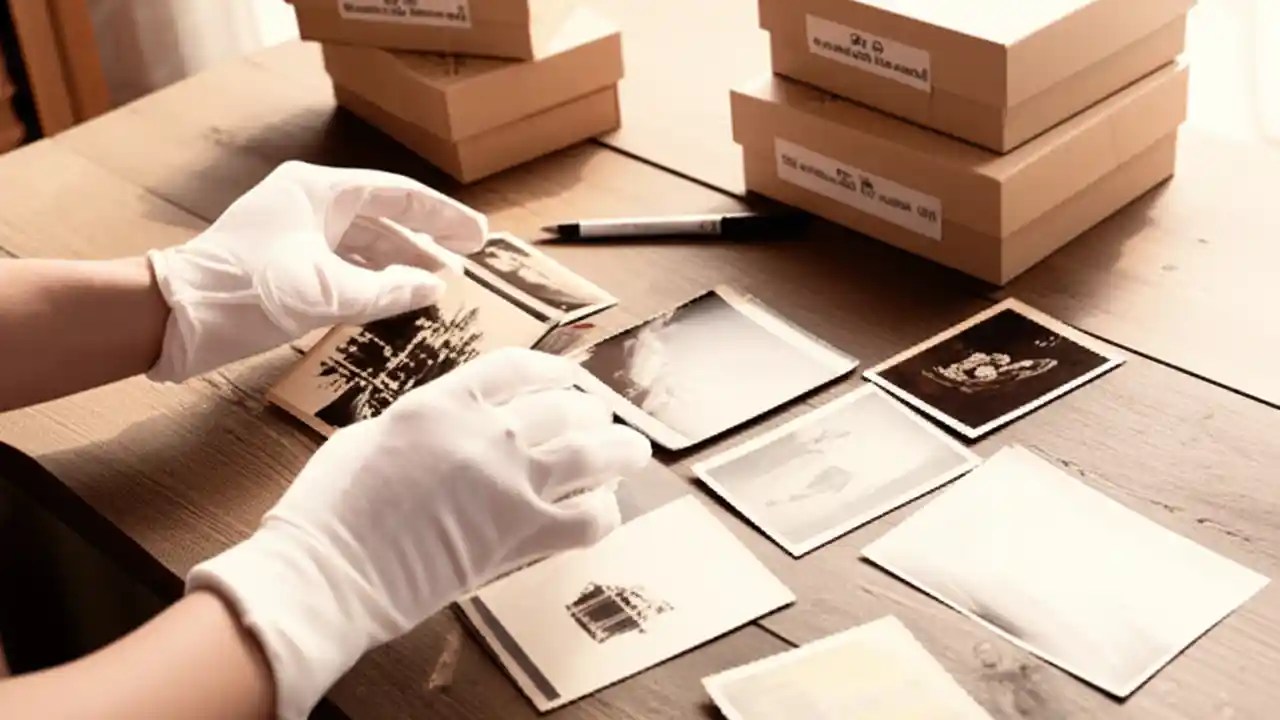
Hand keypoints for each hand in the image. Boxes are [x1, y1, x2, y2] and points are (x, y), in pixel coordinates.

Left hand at [147, 161, 486, 381]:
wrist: (170, 316)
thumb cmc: (243, 293)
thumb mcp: (325, 294)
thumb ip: (387, 291)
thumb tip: (433, 288)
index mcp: (319, 192)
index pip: (399, 197)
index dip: (444, 218)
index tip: (478, 237)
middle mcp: (308, 202)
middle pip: (383, 218)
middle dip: (426, 243)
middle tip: (466, 262)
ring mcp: (294, 230)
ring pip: (362, 242)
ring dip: (399, 264)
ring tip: (436, 285)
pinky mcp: (283, 260)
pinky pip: (341, 262)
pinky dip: (370, 278)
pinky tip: (393, 297)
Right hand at [186, 349, 651, 719]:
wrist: (329, 573)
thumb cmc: (330, 511)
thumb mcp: (369, 437)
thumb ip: (422, 423)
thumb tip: (447, 426)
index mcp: (443, 402)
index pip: (516, 368)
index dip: (552, 371)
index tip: (566, 378)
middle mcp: (486, 433)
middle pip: (563, 407)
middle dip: (589, 412)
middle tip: (601, 420)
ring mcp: (509, 483)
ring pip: (591, 453)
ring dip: (620, 449)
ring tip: (634, 450)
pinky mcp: (521, 535)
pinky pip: (587, 517)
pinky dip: (604, 511)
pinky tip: (604, 509)